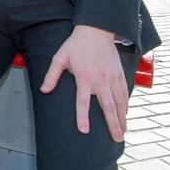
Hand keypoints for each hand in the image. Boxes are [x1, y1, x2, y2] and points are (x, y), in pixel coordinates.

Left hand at [40, 25, 129, 142]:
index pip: (83, 102)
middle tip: (116, 139)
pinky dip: (126, 104)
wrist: (97, 30)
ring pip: (119, 102)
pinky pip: (124, 92)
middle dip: (113, 125)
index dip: (83, 117)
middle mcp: (101, 80)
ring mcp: (112, 77)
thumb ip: (52, 75)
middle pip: (108, 107)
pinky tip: (125, 114)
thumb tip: (44, 91)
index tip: (85, 131)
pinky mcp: (120, 73)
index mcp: (85, 78)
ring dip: (122, 118)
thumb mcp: (60, 58)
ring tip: (122, 132)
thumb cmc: (76, 45)